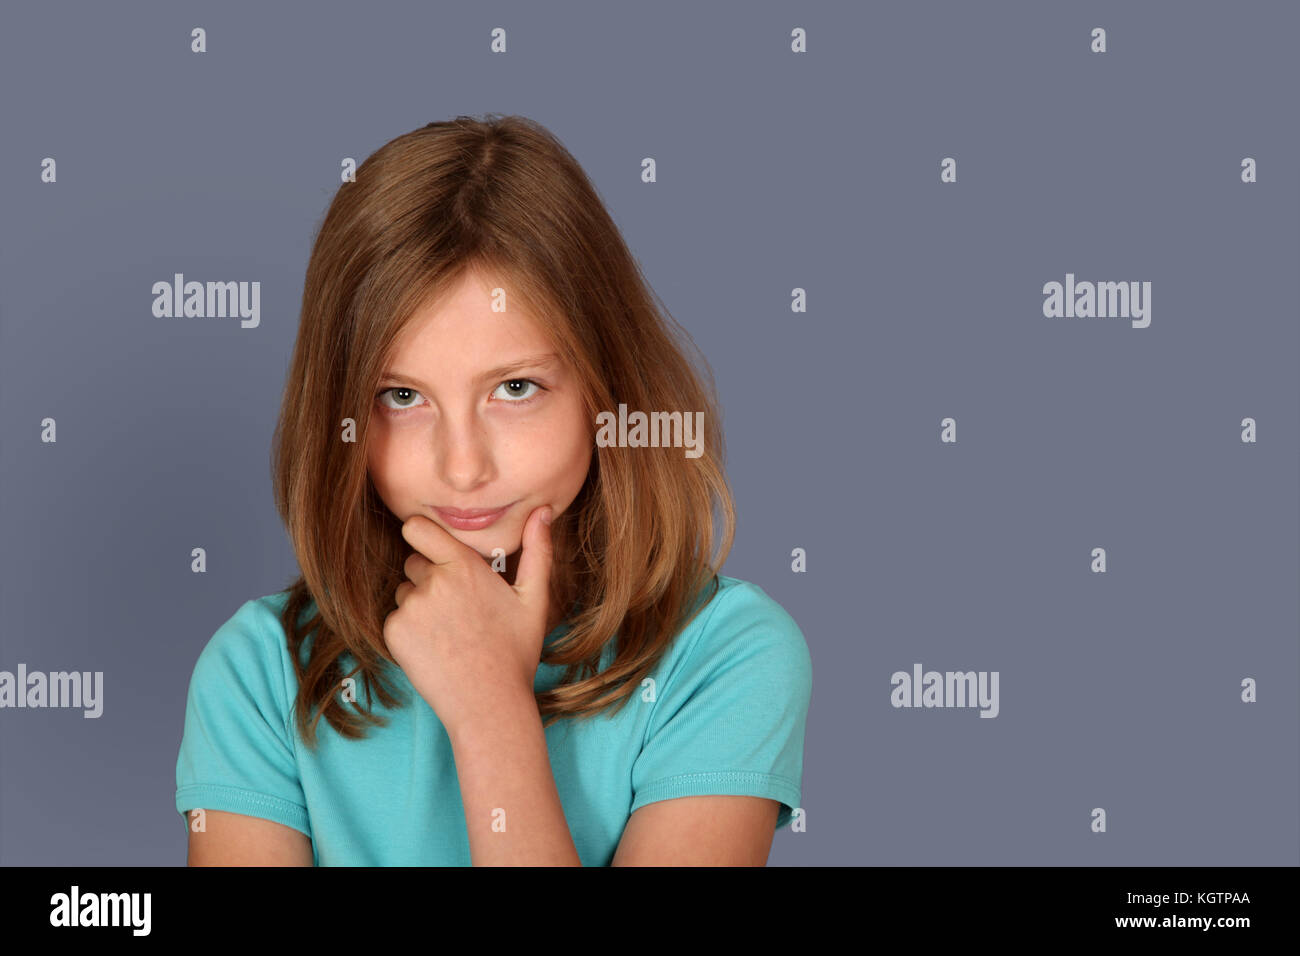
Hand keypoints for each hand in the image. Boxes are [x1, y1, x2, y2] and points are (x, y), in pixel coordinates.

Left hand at [382, 505, 553, 735]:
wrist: (489, 702)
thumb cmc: (515, 651)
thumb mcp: (534, 599)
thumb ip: (538, 550)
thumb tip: (543, 511)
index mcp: (463, 566)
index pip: (417, 529)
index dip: (424, 536)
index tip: (435, 549)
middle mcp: (432, 582)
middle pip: (414, 562)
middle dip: (430, 577)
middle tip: (459, 609)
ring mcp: (410, 608)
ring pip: (405, 592)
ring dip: (420, 604)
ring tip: (450, 632)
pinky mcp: (394, 633)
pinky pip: (396, 619)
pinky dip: (410, 631)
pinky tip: (436, 648)